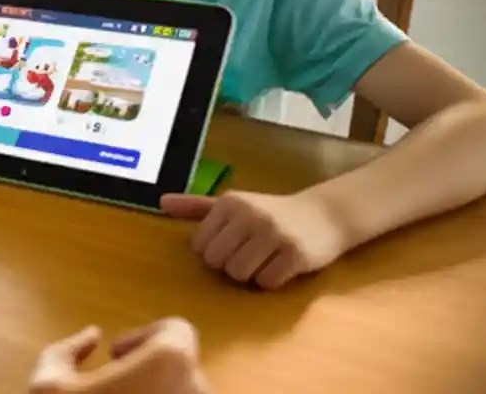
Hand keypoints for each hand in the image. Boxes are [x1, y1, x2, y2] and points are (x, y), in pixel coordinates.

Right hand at [29, 318, 208, 392]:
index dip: (142, 338)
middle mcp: (197, 387)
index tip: (116, 357)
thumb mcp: (47, 383)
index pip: (177, 331)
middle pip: (181, 363)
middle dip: (148, 367)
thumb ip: (66, 350)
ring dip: (156, 387)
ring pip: (182, 388)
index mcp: (170, 362)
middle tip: (114, 383)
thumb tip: (88, 338)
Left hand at [161, 190, 348, 289]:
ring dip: (250, 274)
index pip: (200, 246)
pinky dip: (271, 280)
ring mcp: (274, 234)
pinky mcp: (295, 254)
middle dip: (230, 265)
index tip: (232, 243)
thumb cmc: (271, 212)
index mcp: (230, 203)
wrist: (325, 215)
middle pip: (217, 262)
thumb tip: (161, 202)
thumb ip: (196, 207)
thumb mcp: (233, 204)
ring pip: (239, 274)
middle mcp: (250, 215)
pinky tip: (282, 265)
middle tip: (249, 253)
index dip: (214, 252)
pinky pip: (266, 283)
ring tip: (264, 258)